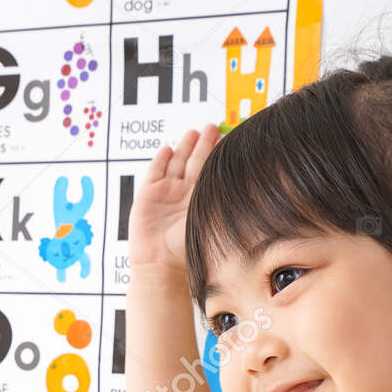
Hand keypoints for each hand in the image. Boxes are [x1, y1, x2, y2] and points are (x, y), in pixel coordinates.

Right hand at [127, 123, 220, 272]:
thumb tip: (244, 182)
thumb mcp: (208, 220)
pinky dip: (161, 159)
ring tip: (193, 132)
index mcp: (199, 200)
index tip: (227, 138)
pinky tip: (168, 148)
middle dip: (202, 144)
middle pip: (194, 162)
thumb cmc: (185, 249)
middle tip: (211, 127)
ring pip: (176, 163)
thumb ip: (219, 199)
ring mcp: (165, 193)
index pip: (209, 171)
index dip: (216, 154)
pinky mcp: (148, 194)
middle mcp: (183, 194)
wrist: (160, 263)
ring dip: (184, 147)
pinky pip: (155, 171)